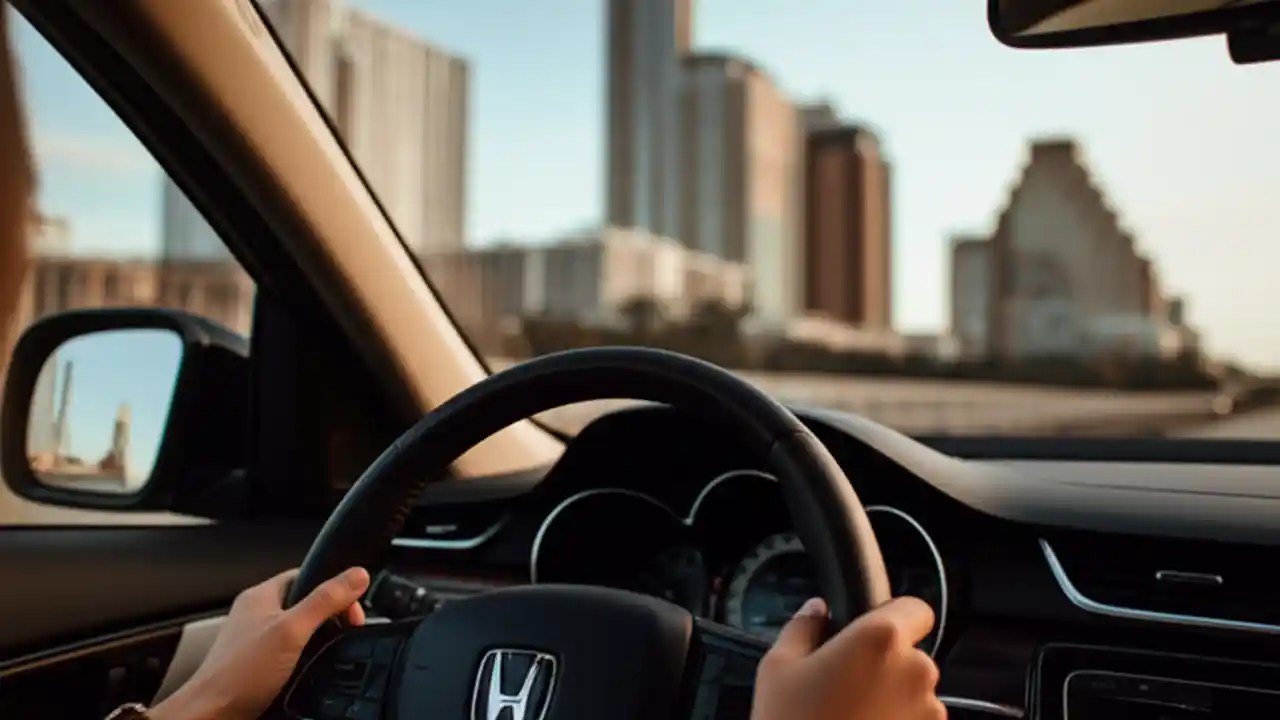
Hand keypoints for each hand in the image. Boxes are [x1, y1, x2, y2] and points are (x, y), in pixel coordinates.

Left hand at [150, 567, 370, 719]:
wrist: (212, 715)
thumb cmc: (239, 674)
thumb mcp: (291, 630)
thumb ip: (325, 601)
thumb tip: (357, 575)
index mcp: (261, 595)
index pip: (307, 575)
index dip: (334, 587)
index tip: (351, 609)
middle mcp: (258, 615)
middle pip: (307, 603)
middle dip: (330, 617)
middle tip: (344, 633)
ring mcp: (258, 641)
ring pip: (301, 631)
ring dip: (319, 641)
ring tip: (328, 652)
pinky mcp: (260, 665)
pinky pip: (293, 654)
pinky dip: (307, 660)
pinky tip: (312, 670)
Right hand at [752, 596, 944, 719]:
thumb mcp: (777, 668)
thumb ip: (803, 627)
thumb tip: (816, 610)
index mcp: (880, 638)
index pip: (915, 608)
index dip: (895, 615)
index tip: (871, 630)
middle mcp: (915, 671)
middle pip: (910, 653)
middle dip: (885, 664)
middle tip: (844, 683)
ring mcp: (928, 712)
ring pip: (914, 691)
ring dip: (892, 698)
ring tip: (849, 715)